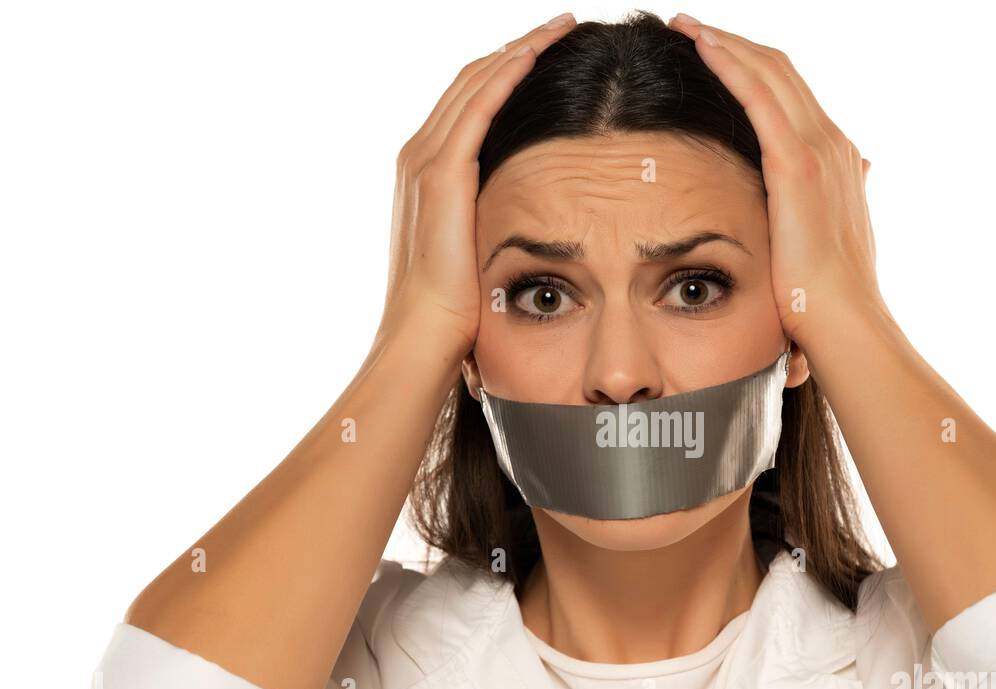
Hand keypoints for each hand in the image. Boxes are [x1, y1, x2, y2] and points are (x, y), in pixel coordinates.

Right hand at [373, 13, 577, 359]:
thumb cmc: (454, 311)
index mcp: (427, 172)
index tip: (548, 53)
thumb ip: (491, 223)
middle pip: (473, 79)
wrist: (423, 336)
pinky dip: (507, 73)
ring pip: (477, 81)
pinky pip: (478, 106)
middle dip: (518, 47)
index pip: (470, 103)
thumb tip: (529, 224)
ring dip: (520, 48)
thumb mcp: (473, 254)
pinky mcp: (441, 172)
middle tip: (560, 24)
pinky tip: (537, 52)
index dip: (508, 73)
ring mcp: (426, 160)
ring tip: (559, 26)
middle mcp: (420, 155)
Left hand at [667, 14, 884, 345]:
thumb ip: (832, 205)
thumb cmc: (825, 297)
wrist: (844, 318)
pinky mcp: (797, 164)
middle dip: (734, 42)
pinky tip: (701, 46)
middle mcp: (831, 142)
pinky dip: (730, 64)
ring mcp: (817, 149)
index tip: (714, 52)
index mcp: (836, 157)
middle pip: (779, 69)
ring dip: (725, 41)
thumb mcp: (828, 242)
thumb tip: (851, 186)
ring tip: (685, 25)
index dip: (752, 67)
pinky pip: (759, 96)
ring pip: (769, 71)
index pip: (790, 93)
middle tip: (690, 26)